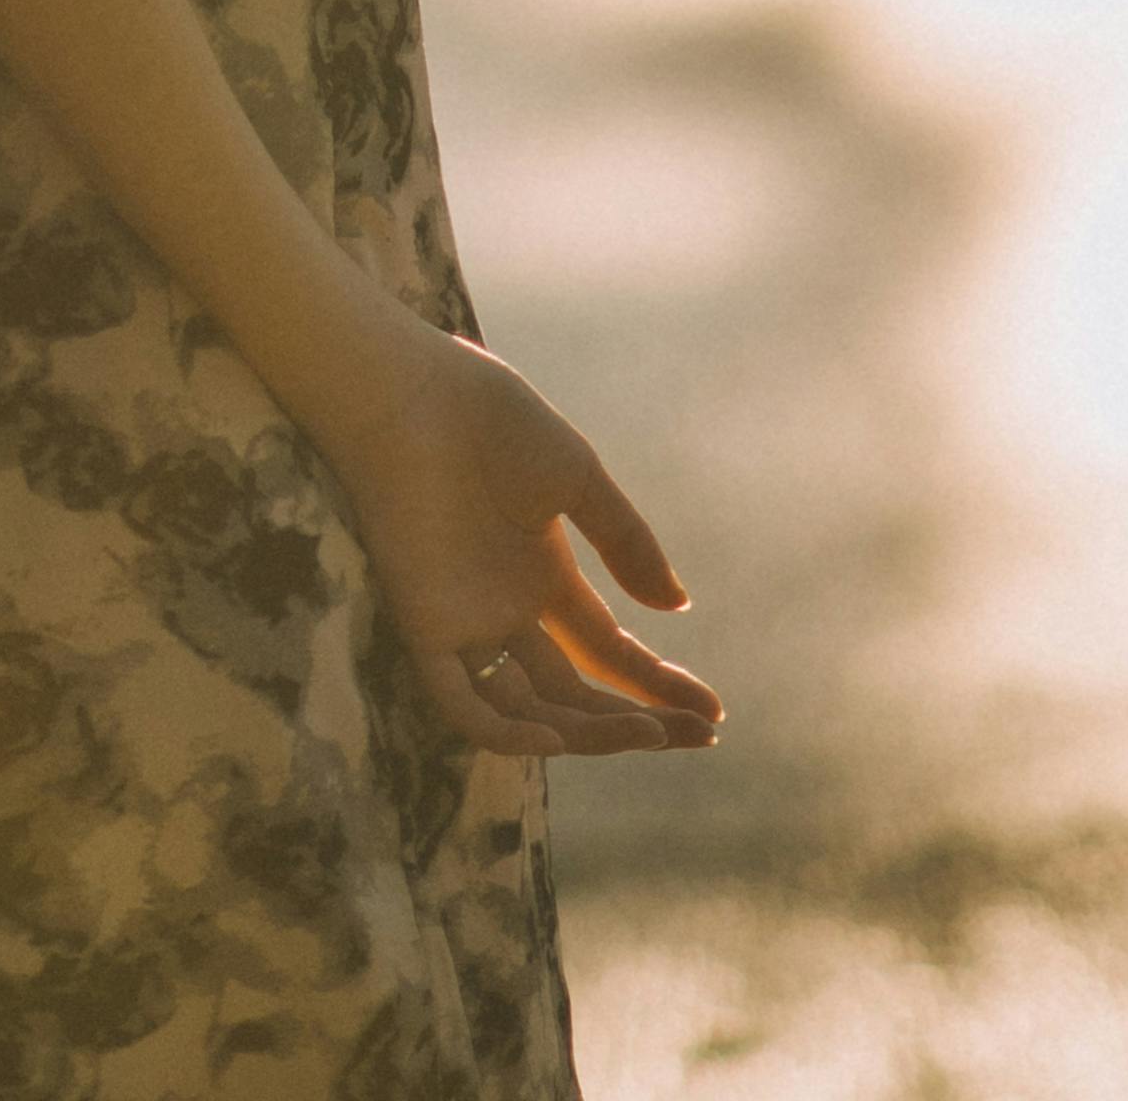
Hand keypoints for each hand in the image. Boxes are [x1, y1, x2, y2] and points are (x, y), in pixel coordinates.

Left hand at [318, 318, 720, 765]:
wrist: (414, 392)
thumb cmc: (492, 421)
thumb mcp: (577, 478)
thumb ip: (625, 541)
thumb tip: (677, 606)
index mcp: (544, 575)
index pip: (607, 651)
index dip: (657, 685)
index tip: (713, 713)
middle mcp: (509, 610)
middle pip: (579, 691)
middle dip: (640, 718)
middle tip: (701, 735)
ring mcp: (469, 624)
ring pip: (534, 708)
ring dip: (592, 732)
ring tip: (652, 733)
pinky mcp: (425, 626)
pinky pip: (462, 702)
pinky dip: (506, 730)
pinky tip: (556, 735)